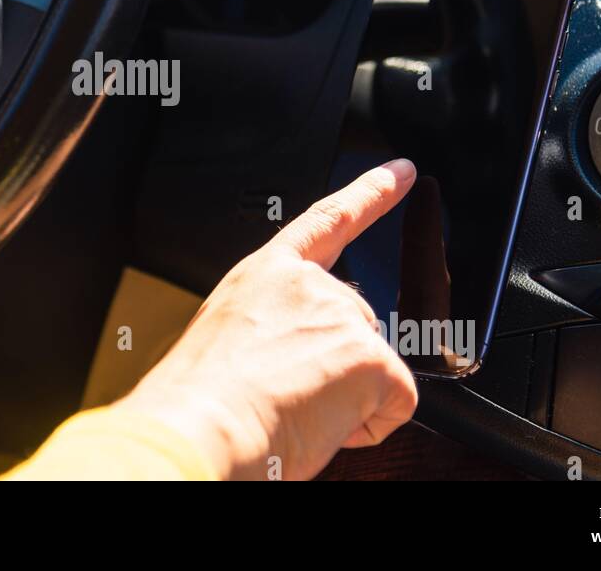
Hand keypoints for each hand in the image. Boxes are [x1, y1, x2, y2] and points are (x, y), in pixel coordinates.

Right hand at [115, 159, 418, 479]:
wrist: (201, 426)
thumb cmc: (199, 400)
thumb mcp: (226, 342)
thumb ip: (270, 330)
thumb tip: (292, 365)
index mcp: (266, 275)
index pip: (327, 222)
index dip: (370, 194)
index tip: (401, 172)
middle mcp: (309, 285)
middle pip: (355, 326)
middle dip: (336, 368)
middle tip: (285, 395)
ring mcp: (344, 316)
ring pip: (371, 370)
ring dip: (343, 401)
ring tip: (290, 410)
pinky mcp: (372, 357)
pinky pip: (396, 403)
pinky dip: (368, 427)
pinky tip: (322, 426)